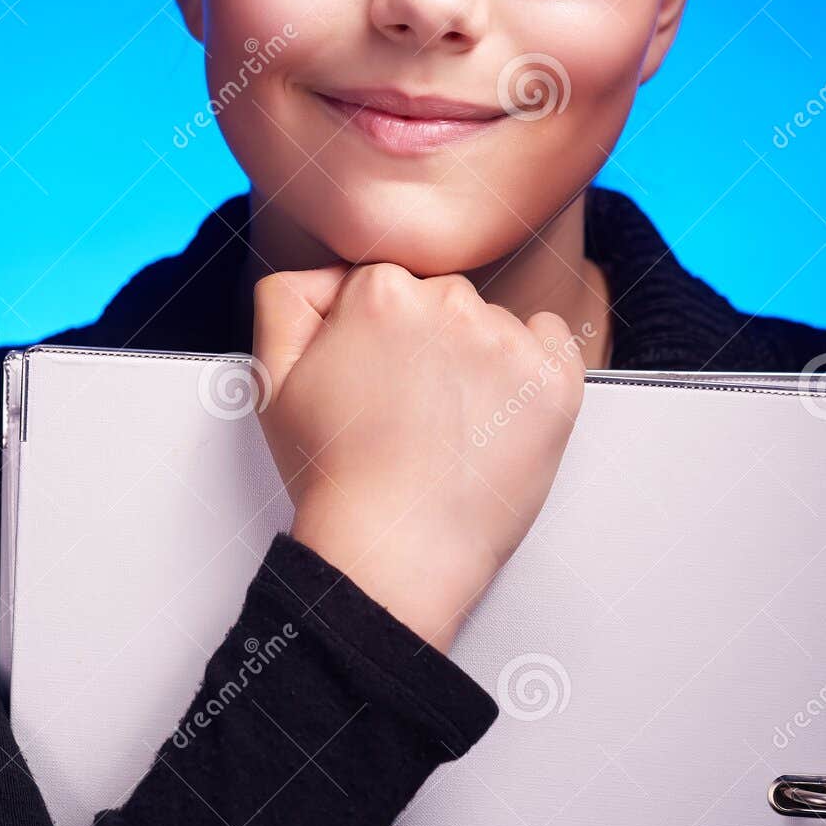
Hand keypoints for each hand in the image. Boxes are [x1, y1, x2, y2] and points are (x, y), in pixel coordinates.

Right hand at [253, 262, 584, 651]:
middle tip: (406, 411)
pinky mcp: (553, 380)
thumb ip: (288, 300)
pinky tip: (495, 413)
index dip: (374, 337)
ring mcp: (508, 341)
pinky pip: (551, 339)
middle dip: (425, 343)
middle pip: (440, 300)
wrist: (394, 552)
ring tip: (448, 426)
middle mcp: (449, 302)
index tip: (374, 383)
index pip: (386, 285)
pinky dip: (529, 368)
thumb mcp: (272, 379)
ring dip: (476, 359)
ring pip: (492, 324)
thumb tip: (329, 273)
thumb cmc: (335, 475)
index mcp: (380, 291)